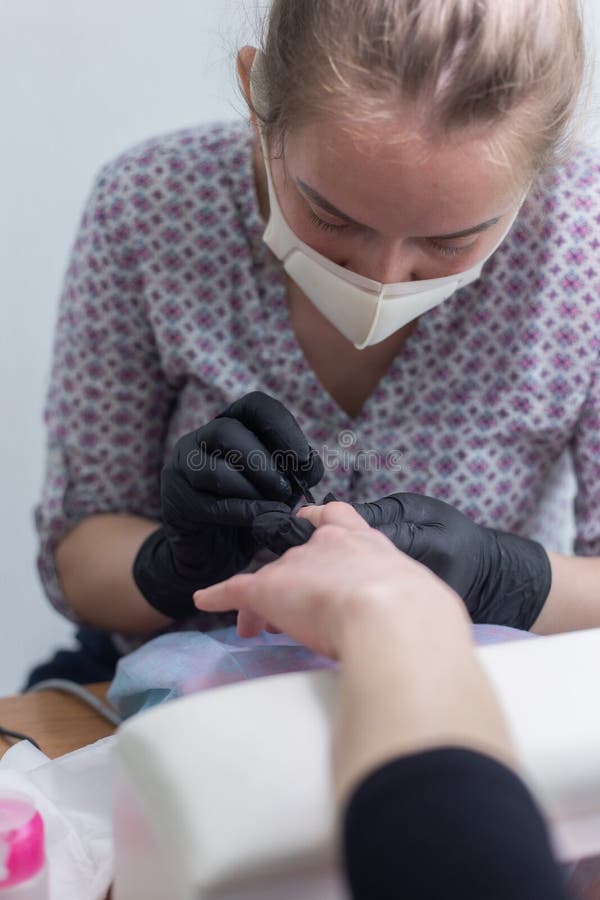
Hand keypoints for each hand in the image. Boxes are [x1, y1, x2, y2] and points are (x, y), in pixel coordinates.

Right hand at [133, 391, 323, 616]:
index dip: (281, 426)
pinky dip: (243, 511)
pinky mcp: (176, 500)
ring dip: (252, 488)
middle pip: (229, 431)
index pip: (255, 406)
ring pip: (214, 468)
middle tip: (285, 488)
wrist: (216, 552)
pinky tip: (262, 519)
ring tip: (274, 506)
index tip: (302, 457)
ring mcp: (183, 467)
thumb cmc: (252, 510)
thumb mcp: (281, 487)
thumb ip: (296, 472)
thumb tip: (309, 465)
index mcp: (232, 425)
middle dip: (264, 462)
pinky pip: (210, 503)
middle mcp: (202, 438)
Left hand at [194, 502, 464, 657]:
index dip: (321, 522)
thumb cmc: (416, 610)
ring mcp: (295, 565)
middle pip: (297, 557)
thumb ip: (407, 602)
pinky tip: (205, 600)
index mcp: (364, 544)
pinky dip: (219, 596)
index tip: (312, 524)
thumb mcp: (418, 597)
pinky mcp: (267, 589)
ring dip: (263, 602)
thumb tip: (422, 625)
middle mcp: (325, 545)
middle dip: (292, 581)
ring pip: (269, 579)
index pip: (336, 519)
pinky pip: (236, 589)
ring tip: (256, 627)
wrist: (390, 616)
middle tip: (293, 608)